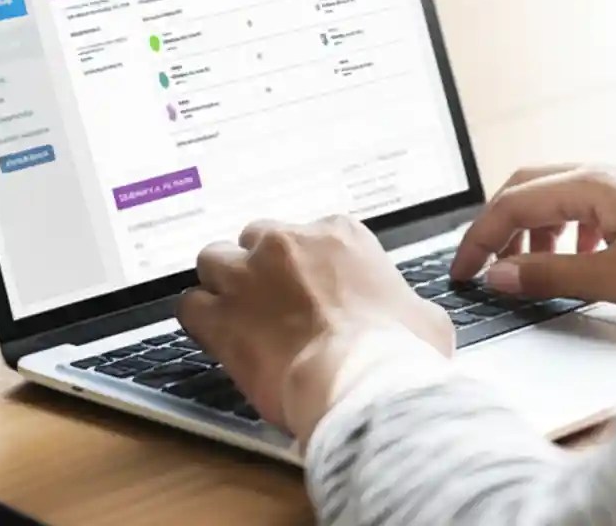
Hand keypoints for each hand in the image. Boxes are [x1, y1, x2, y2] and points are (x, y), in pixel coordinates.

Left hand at [178, 215, 453, 441]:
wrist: (361, 379)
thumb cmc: (397, 351)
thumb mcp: (424, 316)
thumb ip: (404, 303)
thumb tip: (409, 317)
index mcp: (340, 235)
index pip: (310, 235)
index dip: (308, 267)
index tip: (312, 293)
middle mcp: (288, 243)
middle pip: (257, 241)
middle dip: (261, 269)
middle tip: (272, 304)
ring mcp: (248, 275)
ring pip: (214, 261)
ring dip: (222, 285)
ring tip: (237, 317)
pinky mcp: (221, 315)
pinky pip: (191, 305)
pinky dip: (200, 321)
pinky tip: (216, 339)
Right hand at [451, 167, 615, 315]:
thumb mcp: (611, 278)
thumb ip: (548, 275)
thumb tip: (500, 275)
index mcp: (597, 181)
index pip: (514, 202)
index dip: (481, 238)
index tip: (464, 271)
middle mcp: (613, 168)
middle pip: (531, 185)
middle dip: (503, 226)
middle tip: (488, 265)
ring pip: (561, 192)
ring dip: (537, 228)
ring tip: (535, 268)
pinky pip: (592, 200)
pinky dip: (569, 228)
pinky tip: (579, 258)